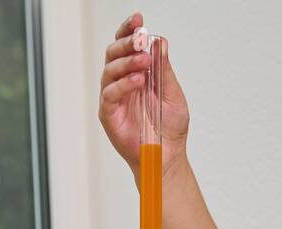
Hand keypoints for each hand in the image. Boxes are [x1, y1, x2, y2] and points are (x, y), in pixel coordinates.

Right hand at [98, 12, 190, 183]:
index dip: (129, 30)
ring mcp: (114, 97)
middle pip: (114, 54)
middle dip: (126, 43)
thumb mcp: (173, 94)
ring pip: (109, 70)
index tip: (138, 19)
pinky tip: (137, 81)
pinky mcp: (109, 114)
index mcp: (136, 73)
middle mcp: (122, 82)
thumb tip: (160, 42)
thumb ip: (165, 70)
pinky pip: (110, 93)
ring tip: (143, 61)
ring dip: (126, 62)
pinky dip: (123, 84)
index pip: (127, 46)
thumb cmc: (169, 128)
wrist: (167, 156)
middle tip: (140, 39)